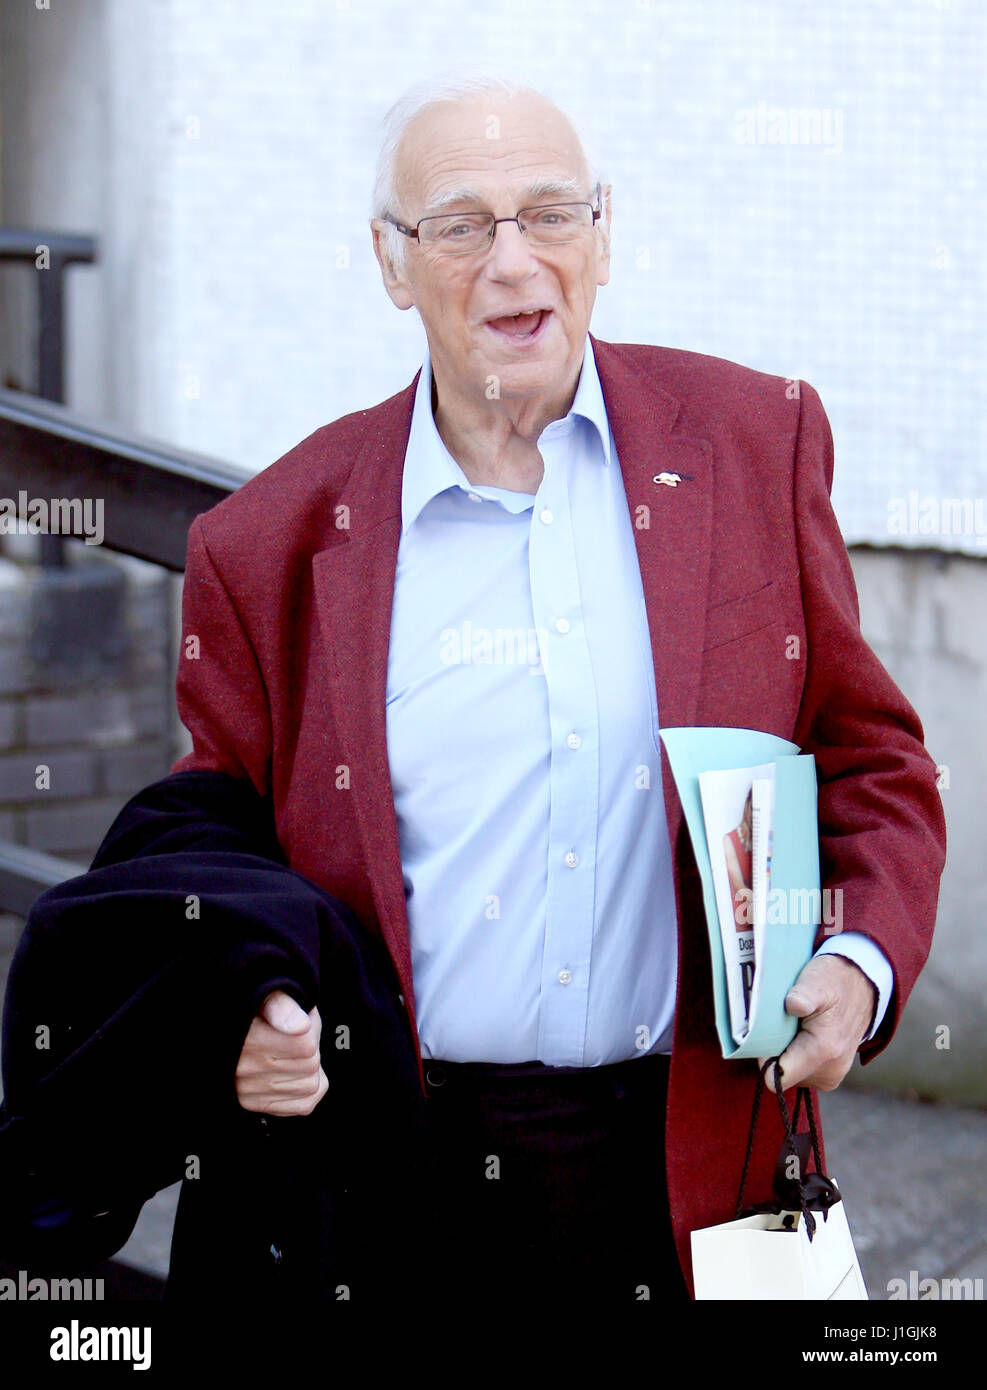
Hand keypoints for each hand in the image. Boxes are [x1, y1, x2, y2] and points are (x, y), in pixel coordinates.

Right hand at [234, 989, 327, 1115]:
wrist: (231, 1029)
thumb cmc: (258, 1011)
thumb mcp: (268, 997)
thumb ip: (283, 1006)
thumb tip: (300, 1027)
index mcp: (250, 1040)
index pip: (306, 1046)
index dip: (311, 1028)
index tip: (301, 1020)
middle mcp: (245, 1069)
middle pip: (310, 1064)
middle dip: (311, 1048)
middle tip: (297, 1037)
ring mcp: (249, 1091)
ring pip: (310, 1085)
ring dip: (310, 1068)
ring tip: (294, 1053)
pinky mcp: (255, 1104)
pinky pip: (304, 1105)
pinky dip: (309, 1090)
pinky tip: (297, 1074)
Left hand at [759, 954, 876, 1093]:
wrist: (862, 986)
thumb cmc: (834, 981)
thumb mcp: (816, 981)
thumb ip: (804, 994)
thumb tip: (794, 1005)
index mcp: (823, 1051)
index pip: (777, 1078)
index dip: (764, 1057)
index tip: (765, 1035)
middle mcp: (830, 1071)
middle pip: (782, 1076)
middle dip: (775, 1053)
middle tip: (781, 1025)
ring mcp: (832, 1075)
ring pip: (791, 1075)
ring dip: (786, 1054)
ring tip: (794, 1028)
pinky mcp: (832, 1075)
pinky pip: (802, 1073)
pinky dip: (797, 1056)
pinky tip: (802, 1035)